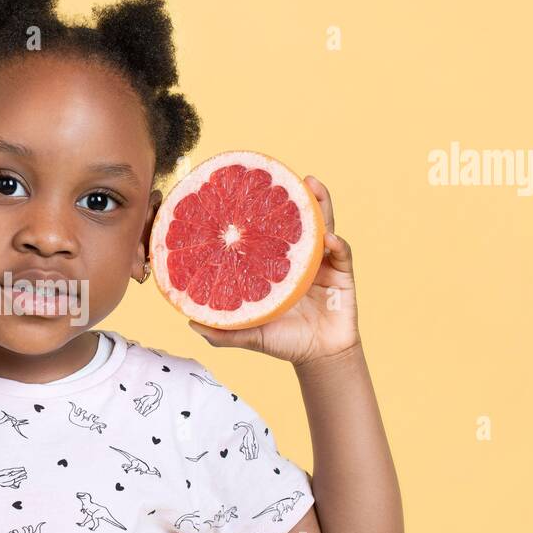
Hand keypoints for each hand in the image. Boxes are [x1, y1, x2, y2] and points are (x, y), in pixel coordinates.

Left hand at [188, 175, 358, 366]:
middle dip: (295, 196)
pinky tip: (328, 238)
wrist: (318, 358)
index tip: (251, 191)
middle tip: (288, 174)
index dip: (264, 212)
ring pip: (324, 227)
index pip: (270, 233)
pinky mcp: (342, 276)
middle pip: (298, 221)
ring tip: (311, 186)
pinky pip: (342, 255)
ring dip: (321, 205)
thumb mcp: (248, 333)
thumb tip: (189, 322)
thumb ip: (222, 330)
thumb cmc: (283, 341)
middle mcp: (299, 259)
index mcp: (277, 265)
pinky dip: (337, 244)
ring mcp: (322, 264)